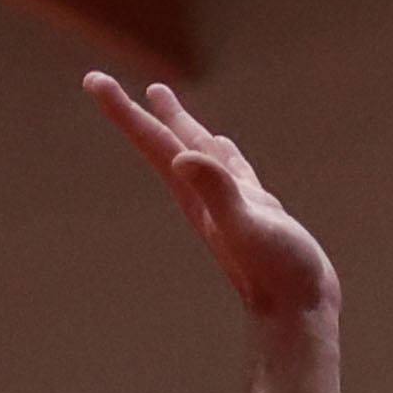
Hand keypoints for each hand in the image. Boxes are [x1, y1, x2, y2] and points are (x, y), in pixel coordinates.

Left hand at [86, 73, 338, 324]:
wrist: (298, 312)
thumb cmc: (276, 272)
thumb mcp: (247, 225)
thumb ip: (218, 191)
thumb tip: (184, 159)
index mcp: (197, 193)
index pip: (153, 141)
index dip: (124, 110)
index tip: (93, 80)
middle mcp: (205, 196)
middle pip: (165, 142)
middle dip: (139, 112)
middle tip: (103, 83)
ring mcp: (229, 204)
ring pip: (198, 152)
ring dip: (179, 126)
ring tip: (163, 101)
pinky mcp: (255, 213)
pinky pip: (231, 171)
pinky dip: (222, 153)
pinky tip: (223, 148)